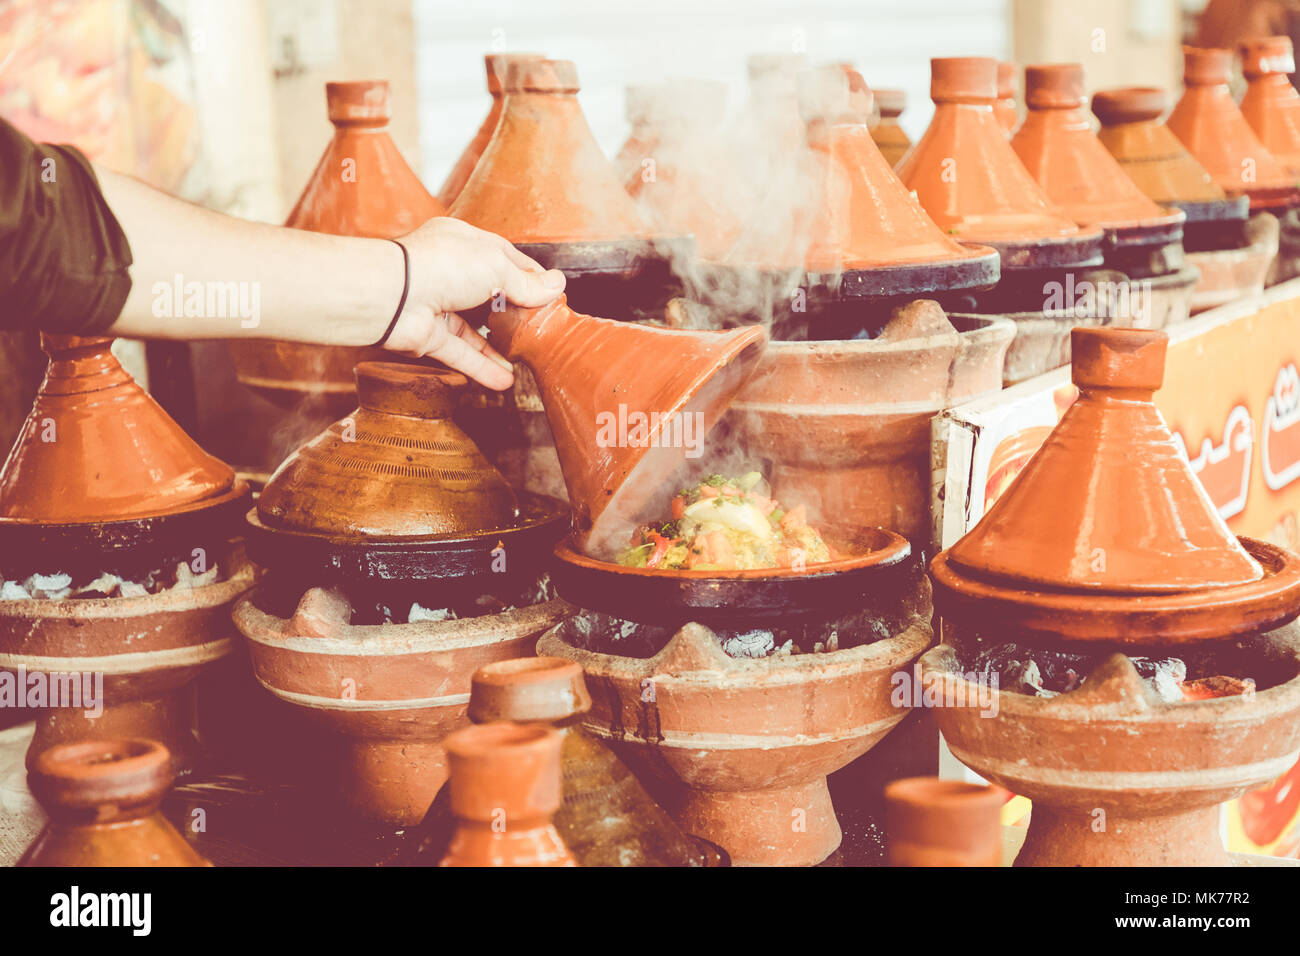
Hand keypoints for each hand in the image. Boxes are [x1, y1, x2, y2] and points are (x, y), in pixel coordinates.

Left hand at [381, 217, 565, 389]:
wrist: (392, 294)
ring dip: (498, 347)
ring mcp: (437, 305)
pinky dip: (480, 367)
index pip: (503, 258)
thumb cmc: (441, 265)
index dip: (528, 276)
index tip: (550, 293)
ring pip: (474, 329)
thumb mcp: (496, 266)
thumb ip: (526, 283)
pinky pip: (459, 353)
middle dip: (514, 311)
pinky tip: (504, 380)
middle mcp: (449, 272)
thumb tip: (557, 286)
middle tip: (540, 327)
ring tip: (524, 359)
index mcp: (464, 243)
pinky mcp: (428, 336)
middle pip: (489, 294)